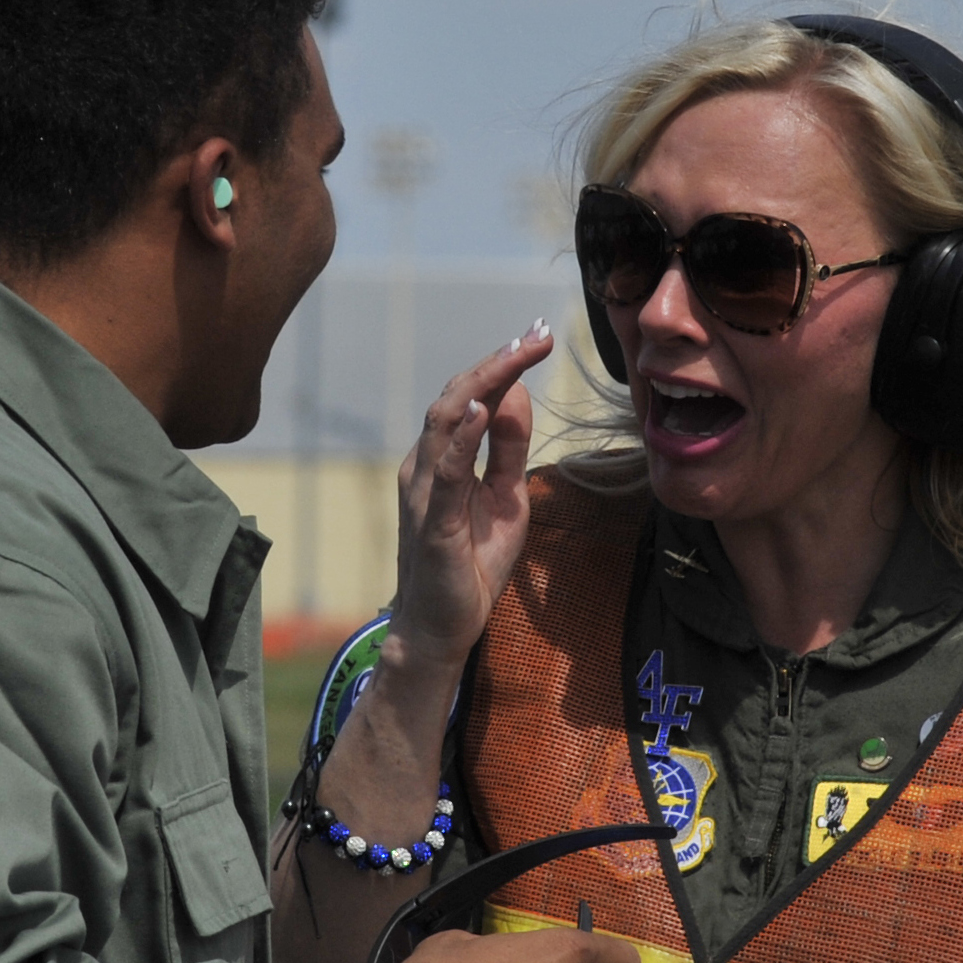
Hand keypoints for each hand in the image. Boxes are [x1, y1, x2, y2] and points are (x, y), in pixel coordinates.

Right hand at [388, 322, 553, 673]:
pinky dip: (462, 437)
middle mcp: (424, 466)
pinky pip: (446, 472)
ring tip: (515, 354)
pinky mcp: (433, 522)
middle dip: (497, 362)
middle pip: (455, 398)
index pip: (468, 398)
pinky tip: (480, 409)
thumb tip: (520, 394)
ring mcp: (424, 492)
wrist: (439, 629)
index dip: (502, 365)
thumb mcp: (506, 498)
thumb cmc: (469, 565)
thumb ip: (510, 448)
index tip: (538, 335)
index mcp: (441, 458)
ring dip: (482, 384)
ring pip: (445, 422)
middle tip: (537, 333)